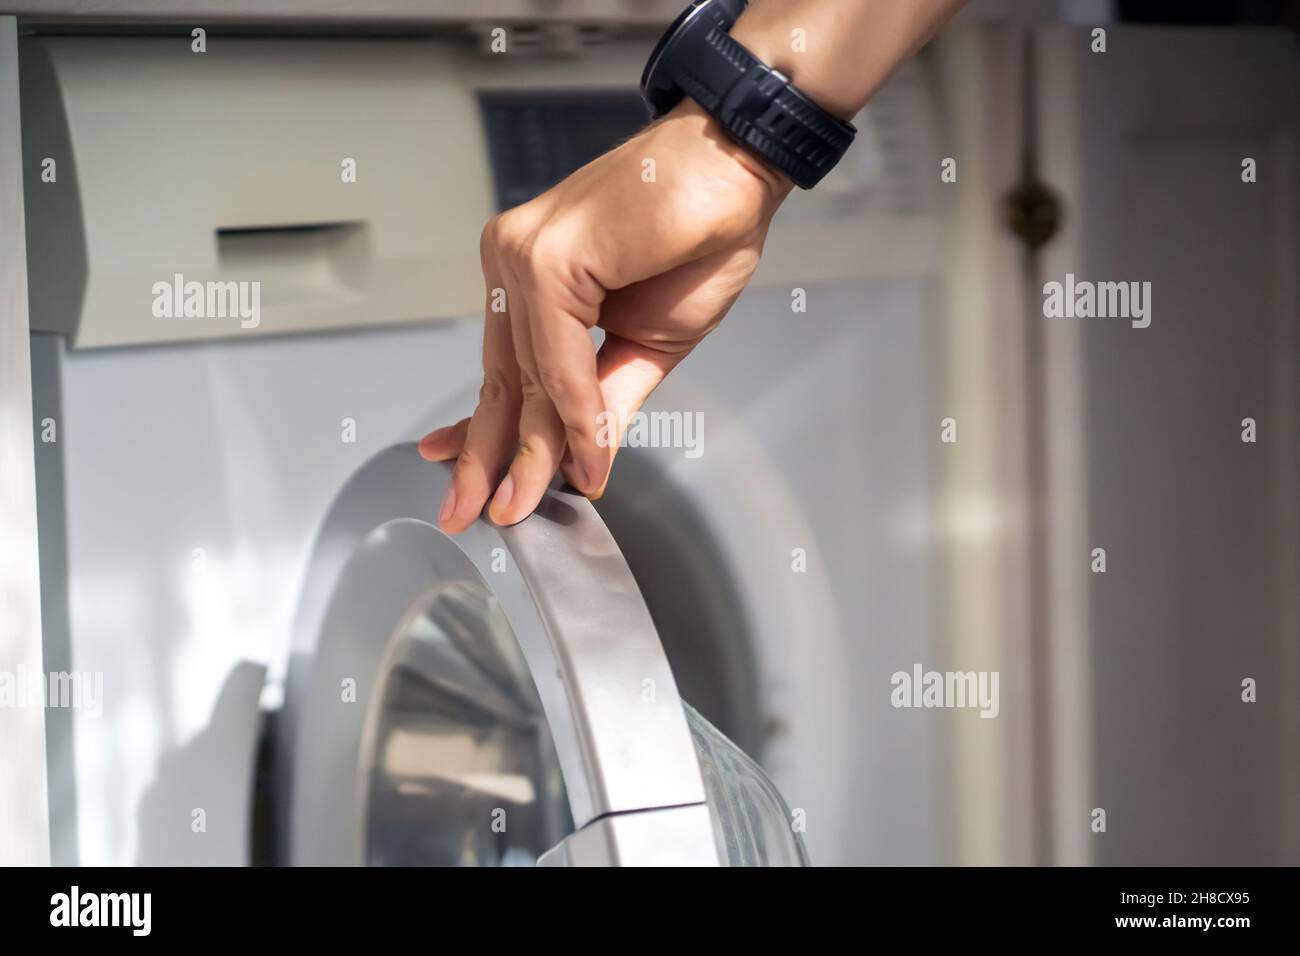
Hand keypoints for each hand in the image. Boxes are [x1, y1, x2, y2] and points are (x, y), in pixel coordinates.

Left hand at [419, 100, 791, 531]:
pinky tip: (584, 454)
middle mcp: (513, 264)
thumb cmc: (698, 235)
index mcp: (529, 279)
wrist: (736, 166)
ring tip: (525, 504)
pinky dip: (574, 413)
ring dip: (534, 449)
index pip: (502, 371)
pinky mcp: (549, 256)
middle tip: (474, 512)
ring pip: (527, 376)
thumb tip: (585, 462)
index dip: (486, 431)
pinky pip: (557, 358)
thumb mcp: (650, 343)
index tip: (468, 479)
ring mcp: (524, 257)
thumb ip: (607, 400)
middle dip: (492, 455)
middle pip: (502, 378)